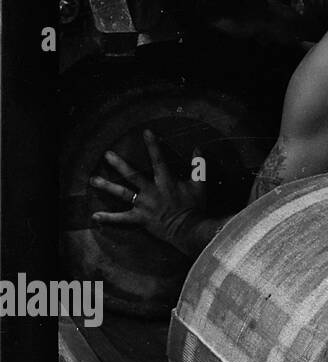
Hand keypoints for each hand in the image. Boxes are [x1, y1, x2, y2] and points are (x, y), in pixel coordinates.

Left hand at [91, 128, 207, 249]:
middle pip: (132, 175)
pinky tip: (95, 216)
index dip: (153, 145)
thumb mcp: (199, 184)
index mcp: (166, 181)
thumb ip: (198, 166)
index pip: (158, 159)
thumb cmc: (195, 207)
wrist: (189, 228)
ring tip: (93, 180)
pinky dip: (109, 218)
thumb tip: (197, 148)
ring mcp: (143, 205)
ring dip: (107, 186)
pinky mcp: (140, 218)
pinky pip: (122, 219)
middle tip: (107, 155)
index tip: (146, 132)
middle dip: (119, 164)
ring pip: (122, 193)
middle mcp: (151, 191)